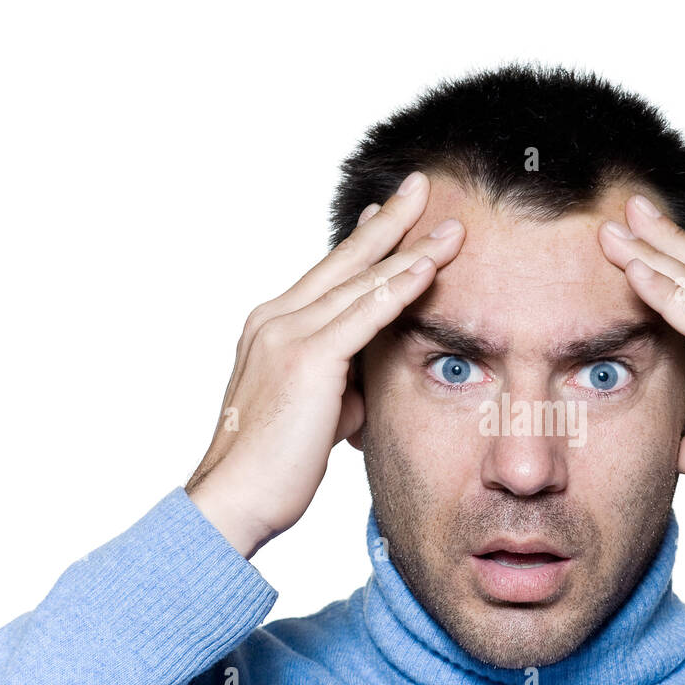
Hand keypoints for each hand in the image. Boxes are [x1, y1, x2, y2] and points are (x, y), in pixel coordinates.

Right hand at [186, 171, 464, 558]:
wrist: (234, 499)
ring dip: (409, 248)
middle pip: (345, 260)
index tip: (388, 212)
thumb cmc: (273, 467)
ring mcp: (288, 334)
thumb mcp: (315, 413)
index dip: (363, 241)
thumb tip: (366, 385)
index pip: (328, 274)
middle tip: (419, 186)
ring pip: (360, 281)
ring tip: (450, 226)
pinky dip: (399, 287)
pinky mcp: (307, 359)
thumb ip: (341, 385)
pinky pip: (364, 313)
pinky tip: (428, 267)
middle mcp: (275, 319)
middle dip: (388, 221)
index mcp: (272, 328)